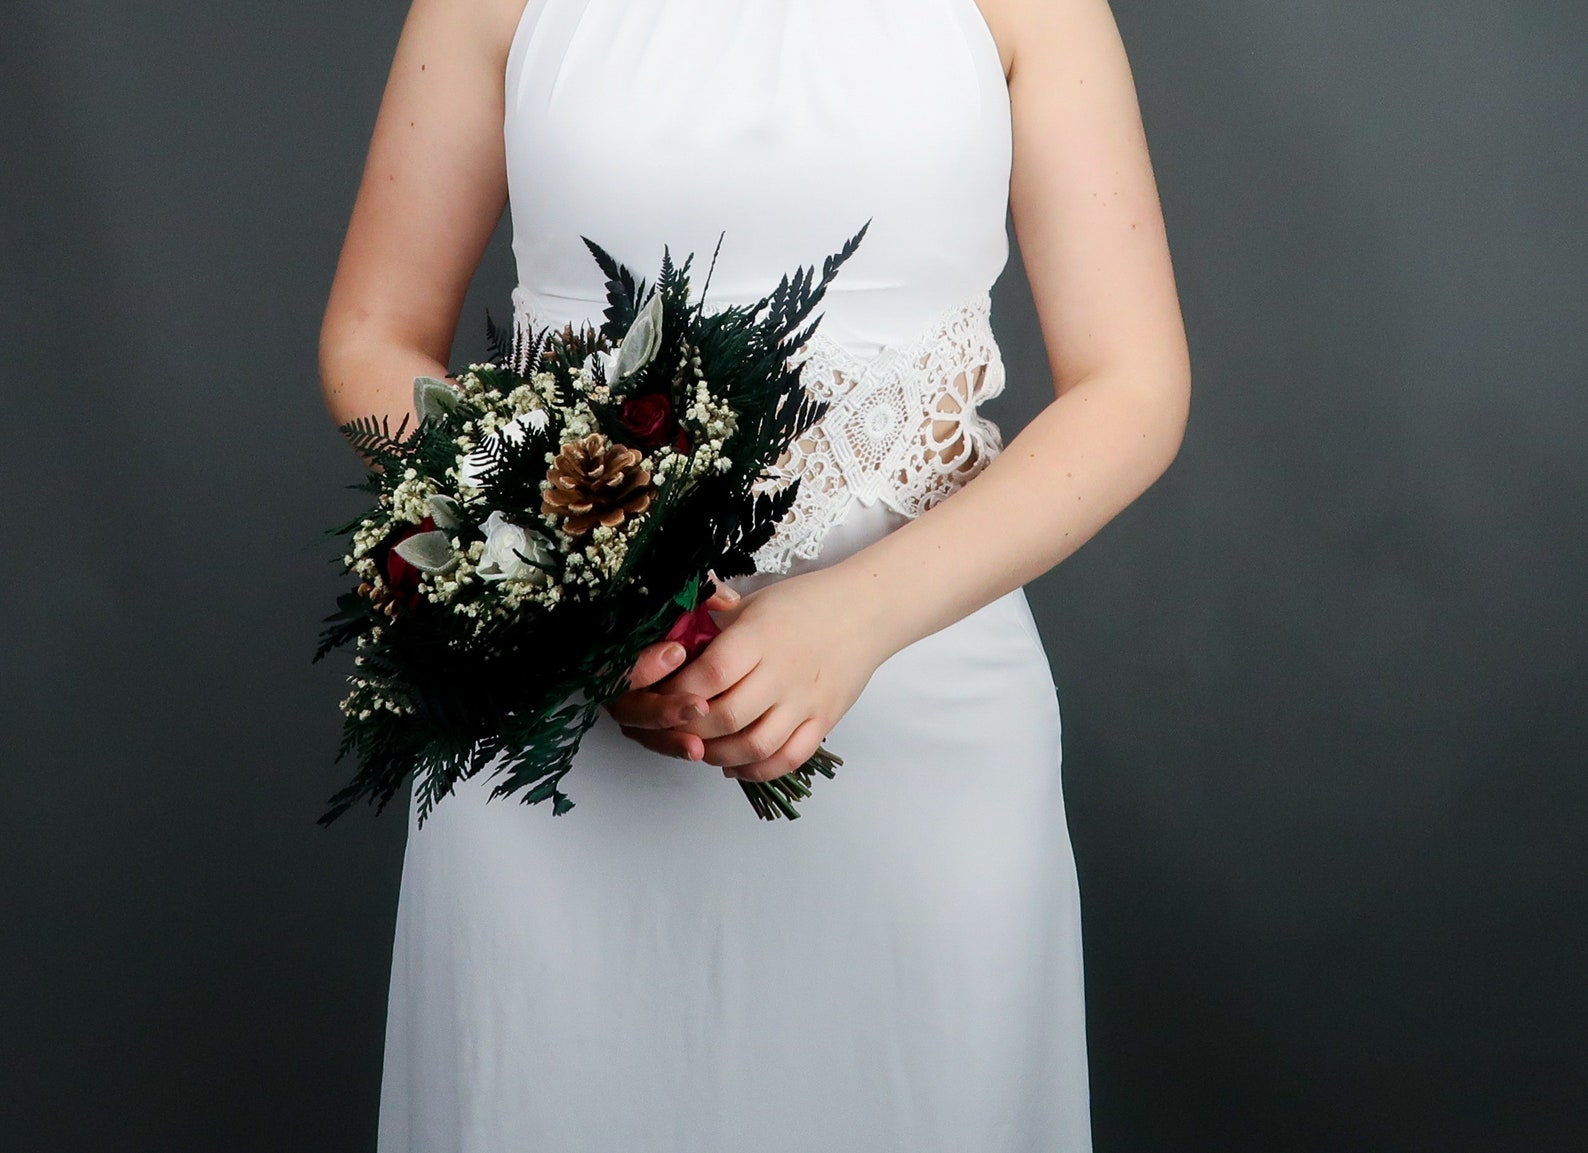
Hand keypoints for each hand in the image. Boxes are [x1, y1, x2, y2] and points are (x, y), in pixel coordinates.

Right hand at [603, 576, 742, 761]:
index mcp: (615, 642)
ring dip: (668, 737)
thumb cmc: (679, 608)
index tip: (678, 653)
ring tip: (698, 746)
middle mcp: (613, 676)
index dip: (644, 663)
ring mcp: (627, 702)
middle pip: (627, 703)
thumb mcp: (686, 593)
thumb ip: (700, 591)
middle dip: (662, 708)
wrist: (681, 627)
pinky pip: (653, 740)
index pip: (617, 661)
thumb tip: (726, 600)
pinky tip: (699, 751)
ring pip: (639, 728)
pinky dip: (673, 746)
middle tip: (698, 705)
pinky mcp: (642, 723)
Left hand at [659, 566, 891, 782]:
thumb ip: (712, 626)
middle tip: (673, 728)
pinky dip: (757, 770)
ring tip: (700, 749)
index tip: (659, 696)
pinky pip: (788, 758)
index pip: (710, 674)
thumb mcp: (753, 602)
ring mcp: (806, 700)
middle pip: (726, 716)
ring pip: (755, 746)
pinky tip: (734, 764)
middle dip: (690, 730)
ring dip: (718, 755)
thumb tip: (667, 645)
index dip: (678, 692)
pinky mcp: (824, 720)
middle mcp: (783, 671)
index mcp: (760, 636)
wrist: (866, 610)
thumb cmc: (804, 603)